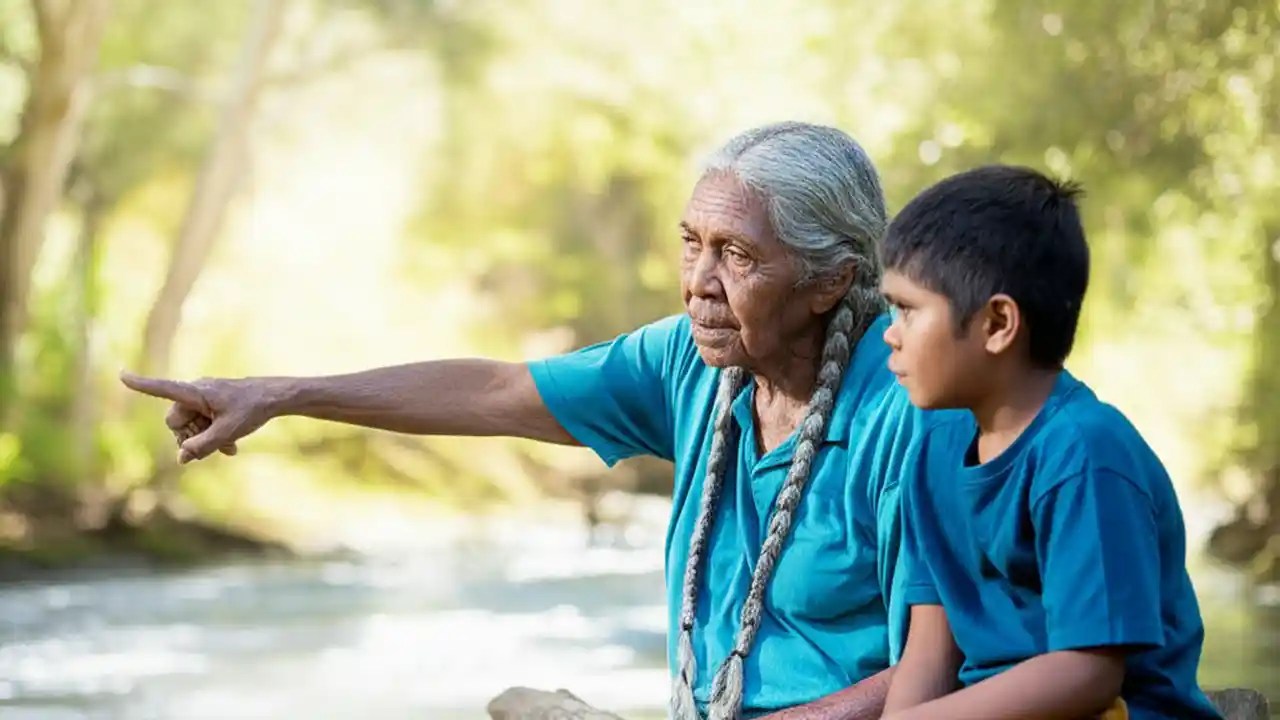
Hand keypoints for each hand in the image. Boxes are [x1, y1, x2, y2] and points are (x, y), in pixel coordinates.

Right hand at [120, 371, 276, 463]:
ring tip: (229, 448)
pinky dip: (211, 435)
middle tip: (212, 447)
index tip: (121, 374)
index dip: (141, 384)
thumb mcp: (227, 432)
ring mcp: (203, 398)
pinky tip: (231, 447)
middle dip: (189, 438)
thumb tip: (181, 458)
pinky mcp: (212, 404)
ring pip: (189, 426)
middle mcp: (195, 392)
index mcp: (195, 393)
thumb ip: (202, 446)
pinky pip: (202, 423)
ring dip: (203, 439)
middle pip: (175, 422)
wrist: (275, 398)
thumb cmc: (252, 410)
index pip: (163, 388)